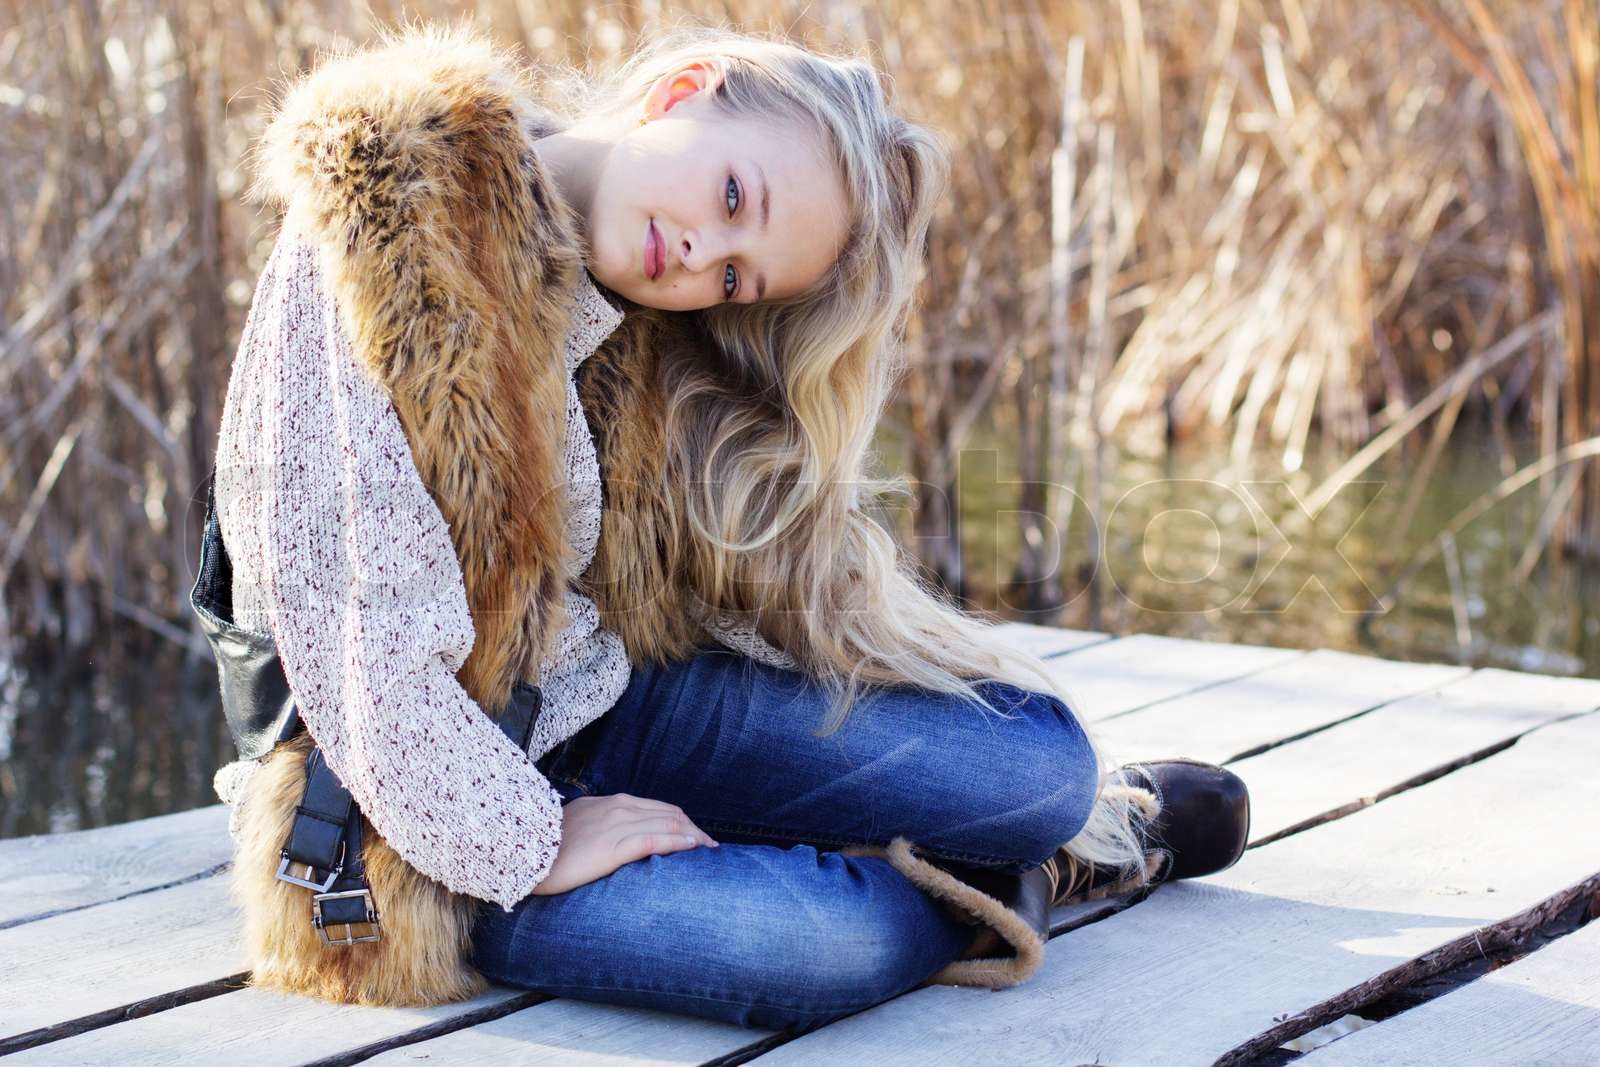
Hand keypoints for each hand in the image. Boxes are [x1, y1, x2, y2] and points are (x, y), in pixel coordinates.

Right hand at [530, 792, 719, 895]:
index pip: (659, 809)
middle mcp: (619, 808)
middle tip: (712, 849)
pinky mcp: (613, 846)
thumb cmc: (546, 847)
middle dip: (694, 830)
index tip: (697, 837)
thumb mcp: (578, 828)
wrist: (522, 852)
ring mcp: (616, 825)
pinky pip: (654, 839)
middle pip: (670, 814)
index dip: (683, 823)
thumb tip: (614, 841)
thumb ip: (600, 828)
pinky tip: (693, 849)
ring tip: (710, 852)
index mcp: (611, 804)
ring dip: (693, 837)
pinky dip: (678, 842)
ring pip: (668, 824)